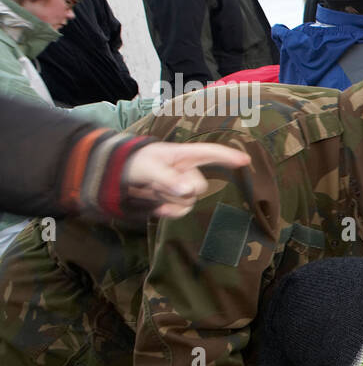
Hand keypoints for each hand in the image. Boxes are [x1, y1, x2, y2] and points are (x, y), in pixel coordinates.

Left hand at [123, 141, 250, 218]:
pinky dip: (170, 212)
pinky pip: (182, 211)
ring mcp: (181, 187)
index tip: (245, 160)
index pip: (210, 154)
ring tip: (152, 190)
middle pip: (200, 186)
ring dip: (170, 199)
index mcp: (184, 156)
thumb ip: (170, 179)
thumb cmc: (134, 162)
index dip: (228, 156)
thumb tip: (190, 191)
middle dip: (180, 189)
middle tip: (157, 183)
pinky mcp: (173, 200)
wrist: (114, 177)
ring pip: (190, 201)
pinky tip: (158, 208)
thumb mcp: (150, 167)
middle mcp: (186, 171)